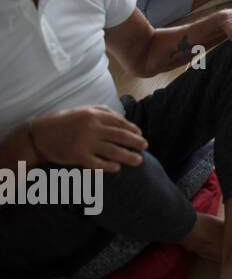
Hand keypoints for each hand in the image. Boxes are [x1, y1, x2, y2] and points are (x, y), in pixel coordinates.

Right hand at [30, 106, 148, 171]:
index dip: (132, 129)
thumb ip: (102, 111)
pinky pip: (98, 163)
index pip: (119, 122)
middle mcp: (91, 128)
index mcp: (93, 115)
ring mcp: (85, 143)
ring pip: (112, 151)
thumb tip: (122, 118)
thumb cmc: (63, 122)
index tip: (140, 134)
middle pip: (120, 136)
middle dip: (135, 142)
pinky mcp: (77, 156)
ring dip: (128, 156)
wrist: (38, 136)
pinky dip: (109, 166)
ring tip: (139, 160)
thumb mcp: (82, 111)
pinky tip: (117, 168)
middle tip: (145, 147)